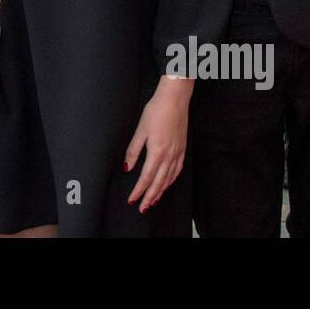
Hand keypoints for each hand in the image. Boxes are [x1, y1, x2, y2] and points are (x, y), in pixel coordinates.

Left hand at [124, 77, 191, 212]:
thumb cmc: (156, 111)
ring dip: (161, 191)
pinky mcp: (182, 148)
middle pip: (159, 183)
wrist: (175, 99)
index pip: (146, 178)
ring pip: (169, 179)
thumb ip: (133, 151)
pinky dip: (171, 180)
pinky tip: (168, 183)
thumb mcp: (141, 130)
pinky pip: (177, 170)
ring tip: (153, 200)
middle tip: (143, 208)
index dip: (139, 191)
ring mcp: (178, 153)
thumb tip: (127, 168)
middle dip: (150, 197)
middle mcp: (169, 156)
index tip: (132, 200)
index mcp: (157, 152)